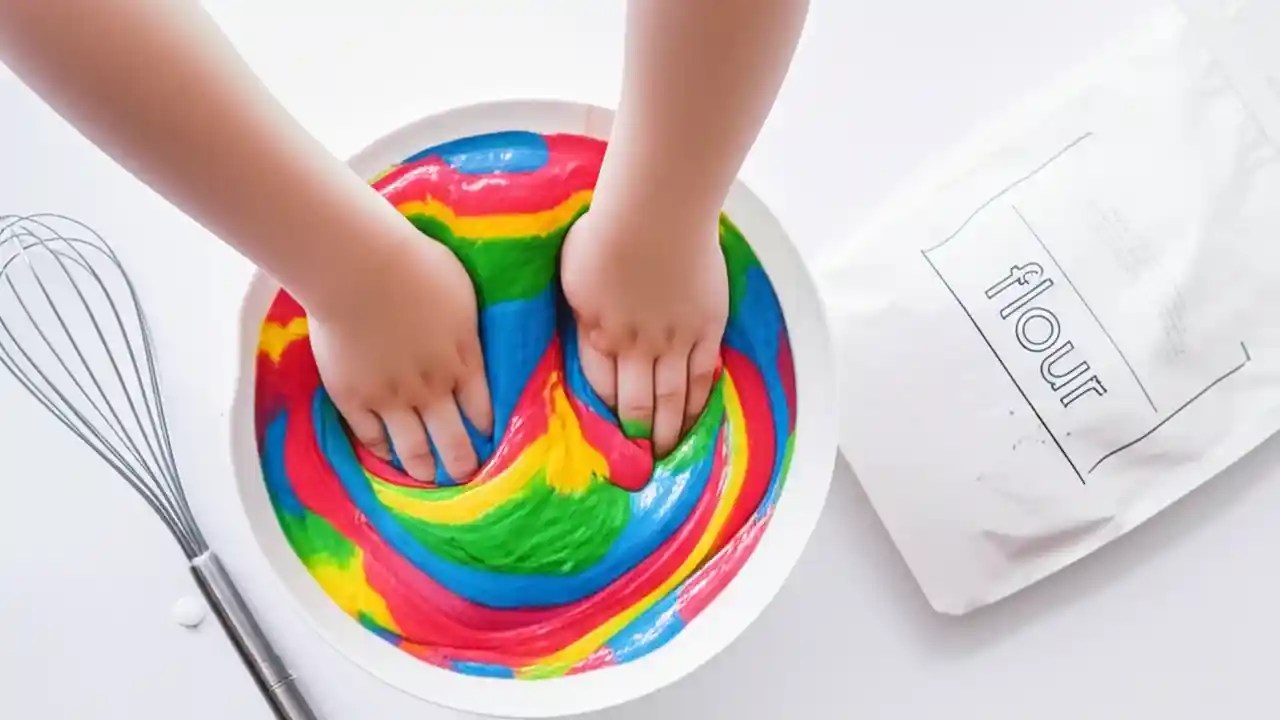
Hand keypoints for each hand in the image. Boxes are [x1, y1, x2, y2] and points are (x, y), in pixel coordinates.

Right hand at [305, 229, 491, 481]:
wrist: (360, 269)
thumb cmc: (414, 264)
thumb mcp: (462, 290)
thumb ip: (466, 321)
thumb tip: (469, 328)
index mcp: (464, 359)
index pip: (482, 409)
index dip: (486, 430)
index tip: (487, 442)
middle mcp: (433, 388)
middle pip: (454, 440)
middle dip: (463, 464)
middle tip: (465, 476)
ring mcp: (392, 397)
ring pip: (414, 449)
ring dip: (424, 468)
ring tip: (429, 480)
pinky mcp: (354, 397)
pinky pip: (371, 436)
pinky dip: (381, 450)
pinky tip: (385, 455)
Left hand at [561, 208, 727, 456]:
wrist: (657, 216)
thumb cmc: (609, 229)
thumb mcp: (573, 268)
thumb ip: (581, 301)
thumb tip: (584, 316)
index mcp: (595, 331)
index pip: (599, 385)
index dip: (605, 411)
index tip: (609, 429)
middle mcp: (632, 346)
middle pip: (634, 403)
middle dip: (637, 434)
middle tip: (641, 460)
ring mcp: (672, 341)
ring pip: (670, 399)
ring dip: (669, 430)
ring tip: (668, 451)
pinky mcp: (705, 330)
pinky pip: (701, 377)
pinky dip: (698, 403)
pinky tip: (697, 419)